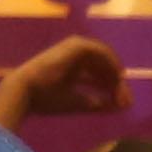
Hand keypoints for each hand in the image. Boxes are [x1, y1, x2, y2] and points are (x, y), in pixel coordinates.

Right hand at [0, 33, 124, 130]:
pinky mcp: (76, 45)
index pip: (95, 75)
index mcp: (69, 69)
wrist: (26, 90)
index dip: (109, 87)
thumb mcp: (76, 102)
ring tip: (122, 89)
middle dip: (115, 82)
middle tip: (126, 98)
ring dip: (114, 73)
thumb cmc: (46, 98)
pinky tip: (118, 77)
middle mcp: (73, 56)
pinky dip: (111, 63)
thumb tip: (120, 106)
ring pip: (103, 58)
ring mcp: (74, 48)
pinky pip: (101, 52)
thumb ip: (97, 104)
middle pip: (101, 66)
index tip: (121, 102)